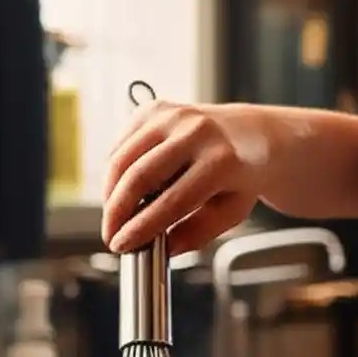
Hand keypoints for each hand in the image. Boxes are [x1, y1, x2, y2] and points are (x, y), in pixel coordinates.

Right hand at [102, 100, 262, 254]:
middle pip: (140, 176)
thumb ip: (198, 232)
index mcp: (222, 161)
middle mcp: (197, 132)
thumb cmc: (238, 177)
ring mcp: (174, 115)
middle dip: (117, 211)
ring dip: (110, 192)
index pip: (173, 201)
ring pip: (123, 158)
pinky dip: (114, 171)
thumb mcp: (231, 211)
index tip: (122, 245)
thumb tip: (165, 247)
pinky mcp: (155, 108)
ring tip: (114, 216)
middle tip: (109, 235)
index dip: (142, 226)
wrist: (248, 135)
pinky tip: (121, 189)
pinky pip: (121, 144)